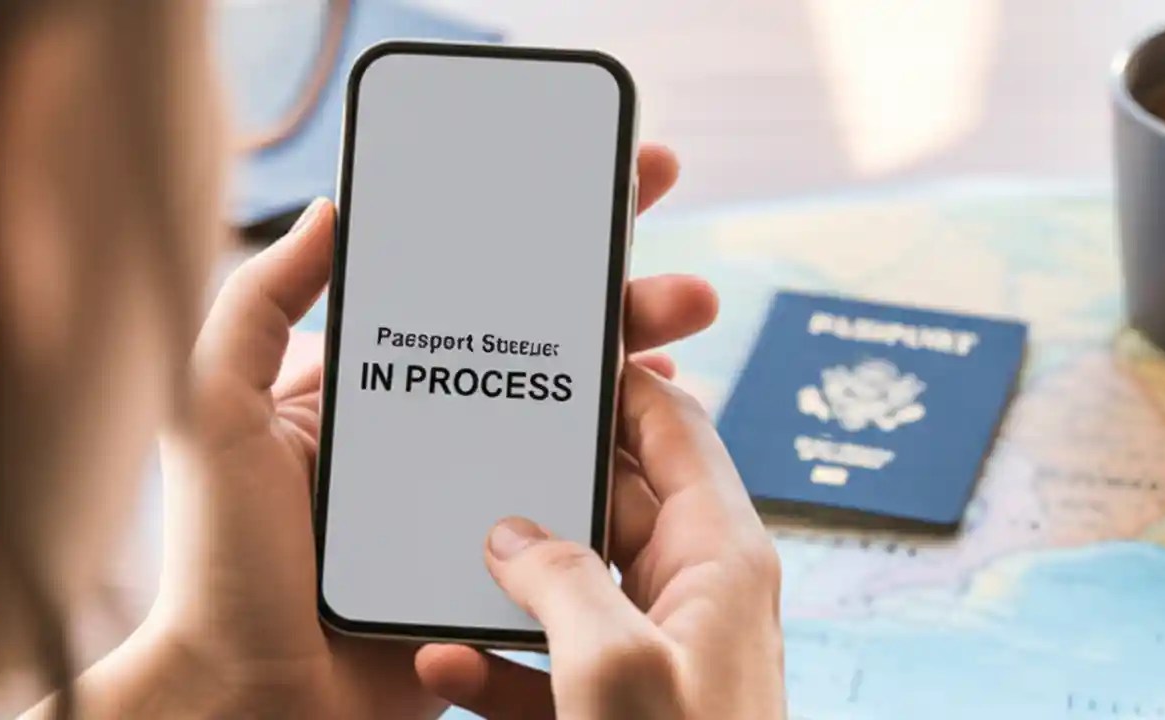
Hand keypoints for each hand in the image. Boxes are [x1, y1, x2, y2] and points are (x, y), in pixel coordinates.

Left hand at [61, 145, 716, 717]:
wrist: (261, 696)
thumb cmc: (222, 567)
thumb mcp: (217, 413)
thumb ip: (257, 307)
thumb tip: (329, 213)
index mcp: (379, 384)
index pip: (469, 287)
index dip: (537, 235)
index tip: (599, 188)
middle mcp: (437, 423)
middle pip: (542, 340)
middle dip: (617, 294)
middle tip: (673, 275)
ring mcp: (477, 484)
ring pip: (573, 406)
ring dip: (636, 359)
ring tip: (685, 323)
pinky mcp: (506, 547)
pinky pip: (578, 486)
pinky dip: (627, 448)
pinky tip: (661, 414)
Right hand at [415, 364, 785, 718]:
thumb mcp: (614, 666)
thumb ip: (562, 581)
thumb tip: (511, 534)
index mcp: (719, 556)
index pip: (674, 427)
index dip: (621, 380)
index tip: (555, 349)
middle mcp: (696, 591)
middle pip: (614, 497)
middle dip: (544, 477)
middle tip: (472, 445)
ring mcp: (660, 649)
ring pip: (575, 584)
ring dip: (510, 580)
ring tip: (445, 557)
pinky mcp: (623, 706)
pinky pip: (553, 661)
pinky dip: (500, 658)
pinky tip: (447, 658)